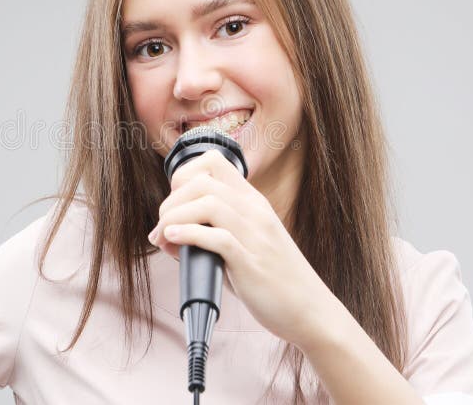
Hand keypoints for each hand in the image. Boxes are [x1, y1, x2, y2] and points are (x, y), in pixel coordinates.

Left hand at [149, 149, 335, 346]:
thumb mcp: (247, 242)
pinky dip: (188, 235)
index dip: (182, 176)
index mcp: (253, 201)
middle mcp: (255, 212)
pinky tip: (173, 243)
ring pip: (208, 204)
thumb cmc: (273, 279)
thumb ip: (216, 230)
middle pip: (202, 182)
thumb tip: (170, 234)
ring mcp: (256, 236)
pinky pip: (217, 238)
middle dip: (171, 201)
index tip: (174, 203)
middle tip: (161, 228)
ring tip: (163, 238)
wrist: (311, 311)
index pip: (213, 161)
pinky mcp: (252, 263)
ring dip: (174, 218)